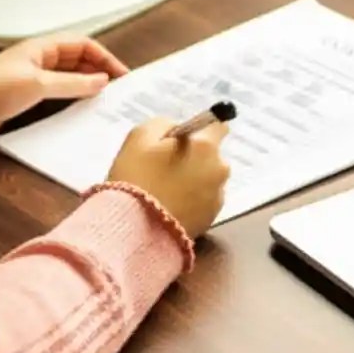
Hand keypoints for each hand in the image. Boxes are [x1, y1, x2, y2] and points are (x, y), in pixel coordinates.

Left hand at [0, 35, 128, 141]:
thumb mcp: (38, 84)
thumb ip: (72, 84)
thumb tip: (101, 81)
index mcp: (41, 49)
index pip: (83, 46)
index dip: (104, 58)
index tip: (122, 76)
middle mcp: (39, 61)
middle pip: (78, 61)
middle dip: (99, 72)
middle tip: (119, 91)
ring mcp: (33, 80)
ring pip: (69, 80)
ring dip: (87, 88)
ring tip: (106, 102)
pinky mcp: (26, 99)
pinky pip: (57, 97)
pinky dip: (73, 102)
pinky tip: (81, 112)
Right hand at [107, 117, 230, 236]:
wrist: (134, 227)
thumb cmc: (136, 176)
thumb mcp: (140, 137)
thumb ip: (163, 125)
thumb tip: (177, 128)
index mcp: (205, 147)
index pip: (218, 126)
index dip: (202, 130)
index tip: (185, 138)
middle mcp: (220, 170)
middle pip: (211, 156)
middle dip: (195, 158)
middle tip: (166, 167)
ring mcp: (218, 196)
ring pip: (208, 179)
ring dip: (195, 180)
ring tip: (166, 190)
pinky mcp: (212, 219)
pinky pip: (204, 201)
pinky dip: (193, 200)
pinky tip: (171, 205)